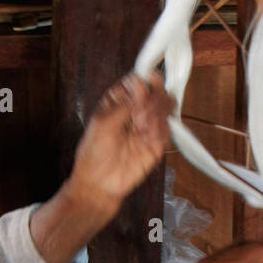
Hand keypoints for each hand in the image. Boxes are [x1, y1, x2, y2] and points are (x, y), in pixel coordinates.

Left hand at [66, 70, 174, 214]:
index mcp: (119, 100)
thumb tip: (142, 84)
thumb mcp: (103, 123)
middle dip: (152, 99)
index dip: (144, 83)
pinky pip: (168, 127)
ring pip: (166, 105)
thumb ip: (124, 103)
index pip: (139, 80)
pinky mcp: (158, 142)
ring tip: (142, 128)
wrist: (100, 183)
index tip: (139, 95)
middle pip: (156, 90)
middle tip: (139, 115)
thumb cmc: (94, 152)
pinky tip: (148, 138)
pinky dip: (161, 129)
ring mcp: (148, 125)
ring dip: (157, 113)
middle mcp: (136, 109)